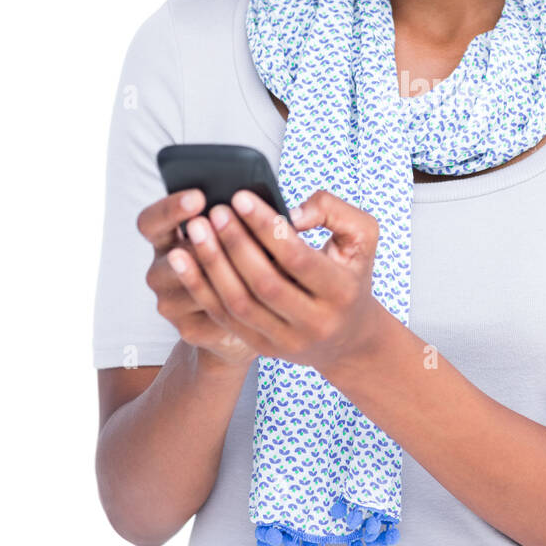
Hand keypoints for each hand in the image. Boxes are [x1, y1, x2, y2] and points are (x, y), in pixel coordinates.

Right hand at [138, 188, 261, 370]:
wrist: (245, 321)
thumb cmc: (244, 266)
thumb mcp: (243, 236)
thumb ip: (253, 220)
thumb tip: (291, 215)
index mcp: (166, 240)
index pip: (151, 222)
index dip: (170, 209)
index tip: (199, 197)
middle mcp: (160, 271)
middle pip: (171, 257)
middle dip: (203, 243)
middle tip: (226, 226)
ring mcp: (170, 304)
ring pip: (195, 288)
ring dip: (227, 274)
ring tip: (260, 261)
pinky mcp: (188, 330)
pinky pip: (214, 313)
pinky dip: (239, 300)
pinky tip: (263, 292)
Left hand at [161, 187, 386, 375]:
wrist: (349, 337)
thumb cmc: (351, 273)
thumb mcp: (361, 237)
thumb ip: (332, 211)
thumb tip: (289, 212)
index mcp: (342, 292)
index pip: (298, 258)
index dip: (266, 228)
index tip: (240, 198)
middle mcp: (315, 322)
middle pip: (265, 283)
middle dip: (235, 245)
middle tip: (214, 212)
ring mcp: (287, 341)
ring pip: (240, 304)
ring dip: (212, 265)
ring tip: (195, 230)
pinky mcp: (263, 348)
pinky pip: (225, 318)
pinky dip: (201, 287)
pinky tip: (183, 260)